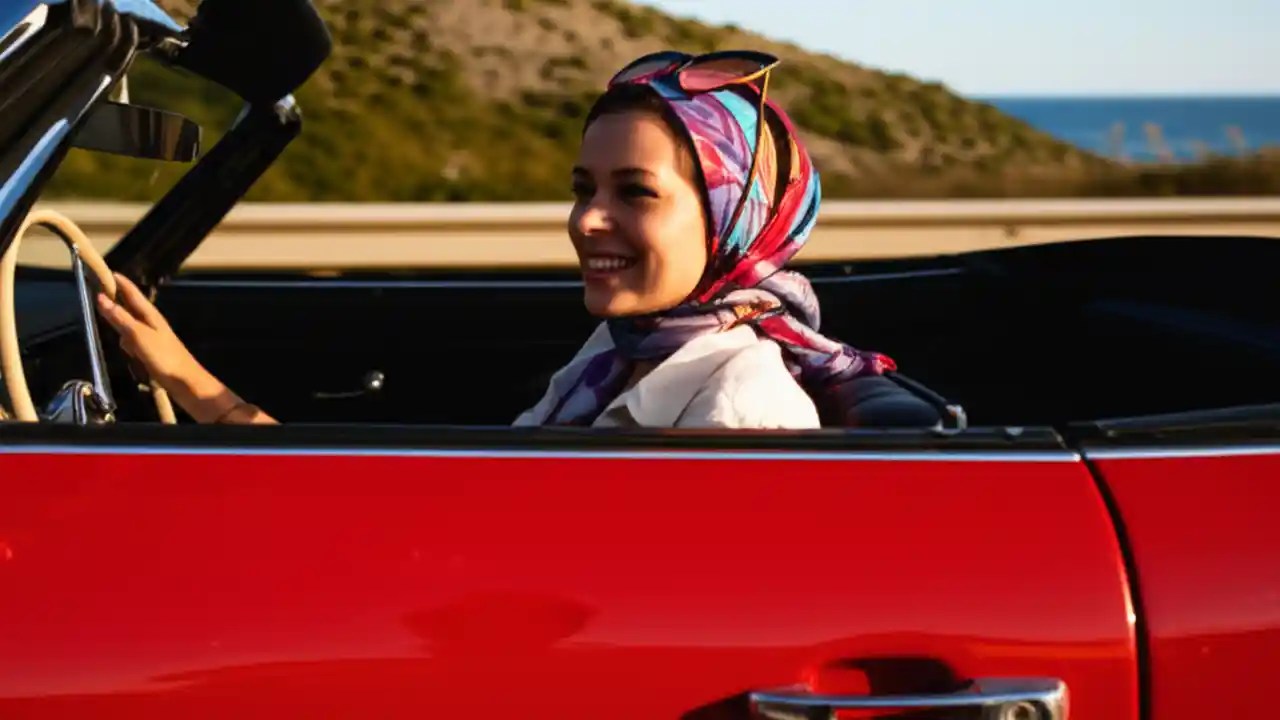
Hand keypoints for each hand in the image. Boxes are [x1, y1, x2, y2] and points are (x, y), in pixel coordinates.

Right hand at [96, 272, 204, 394]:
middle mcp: (151, 323)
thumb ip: (120, 318)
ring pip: (129, 326)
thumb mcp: (138, 336)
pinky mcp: (152, 351)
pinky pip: (133, 342)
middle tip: (97, 292)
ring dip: (120, 325)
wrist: (186, 383)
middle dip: (115, 300)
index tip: (103, 271)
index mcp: (150, 315)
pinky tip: (130, 352)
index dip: (118, 281)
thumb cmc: (165, 358)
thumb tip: (101, 298)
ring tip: (107, 317)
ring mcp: (152, 337)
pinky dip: (129, 345)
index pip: (131, 292)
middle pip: (129, 307)